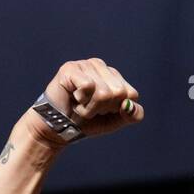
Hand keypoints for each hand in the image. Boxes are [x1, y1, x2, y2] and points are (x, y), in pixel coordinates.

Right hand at [22, 57, 144, 146]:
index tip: (102, 110)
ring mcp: (86, 65)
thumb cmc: (88, 122)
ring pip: (104, 92)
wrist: (60, 129)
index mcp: (114, 76)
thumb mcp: (116, 120)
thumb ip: (133, 115)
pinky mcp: (71, 68)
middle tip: (88, 107)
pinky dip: (81, 101)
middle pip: (119, 93)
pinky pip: (88, 87)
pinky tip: (73, 98)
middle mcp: (101, 66)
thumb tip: (128, 104)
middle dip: (104, 108)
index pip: (131, 94)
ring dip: (91, 108)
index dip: (117, 109)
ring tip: (80, 104)